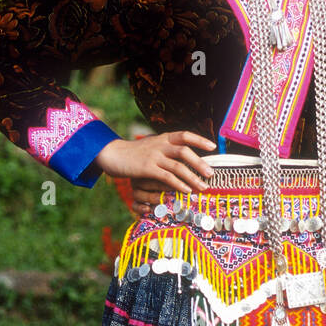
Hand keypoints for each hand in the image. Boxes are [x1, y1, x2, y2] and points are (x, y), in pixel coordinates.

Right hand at [96, 130, 215, 211]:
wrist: (112, 154)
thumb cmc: (135, 153)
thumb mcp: (152, 145)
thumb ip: (166, 148)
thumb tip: (185, 155)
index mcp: (163, 138)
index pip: (184, 134)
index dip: (199, 139)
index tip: (213, 146)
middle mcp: (160, 144)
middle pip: (185, 151)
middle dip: (200, 163)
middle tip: (211, 174)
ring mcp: (153, 156)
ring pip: (178, 166)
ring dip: (192, 177)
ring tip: (203, 186)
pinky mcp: (146, 168)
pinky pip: (166, 177)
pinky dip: (178, 184)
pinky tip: (186, 191)